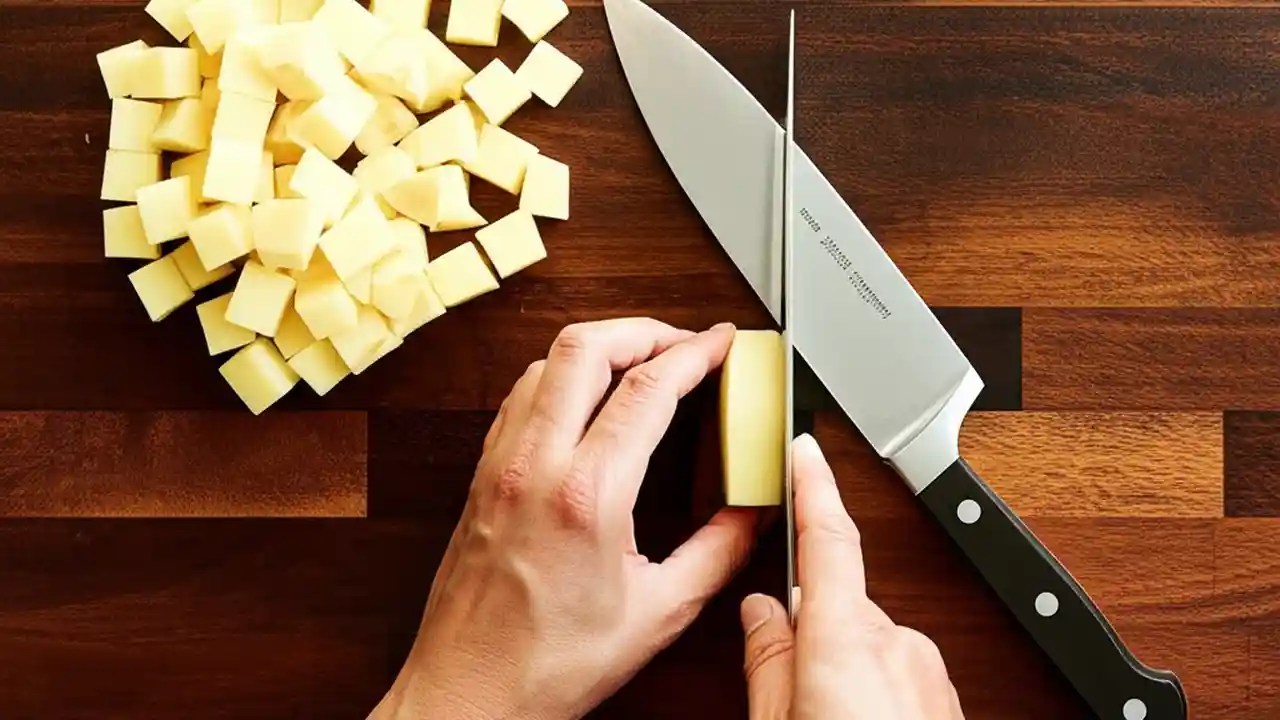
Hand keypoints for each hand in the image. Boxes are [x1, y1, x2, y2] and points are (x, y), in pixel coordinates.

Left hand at [370, 318, 760, 719]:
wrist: (467, 694)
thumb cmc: (547, 666)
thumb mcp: (658, 613)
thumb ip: (718, 552)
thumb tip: (753, 512)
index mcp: (585, 495)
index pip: (647, 388)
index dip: (693, 352)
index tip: (721, 342)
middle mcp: (534, 465)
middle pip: (583, 346)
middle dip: (643, 329)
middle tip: (682, 342)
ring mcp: (499, 465)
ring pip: (544, 363)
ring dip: (597, 348)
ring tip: (641, 364)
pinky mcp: (481, 476)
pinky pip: (521, 398)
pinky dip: (560, 379)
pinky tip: (588, 402)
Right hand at [740, 435, 963, 719]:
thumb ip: (767, 661)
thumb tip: (761, 613)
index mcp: (845, 639)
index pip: (828, 538)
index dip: (813, 486)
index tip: (805, 449)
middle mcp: (897, 644)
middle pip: (841, 609)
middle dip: (813, 637)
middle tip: (791, 693)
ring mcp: (930, 671)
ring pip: (871, 649)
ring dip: (846, 675)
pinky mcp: (950, 700)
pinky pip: (900, 678)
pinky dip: (877, 697)